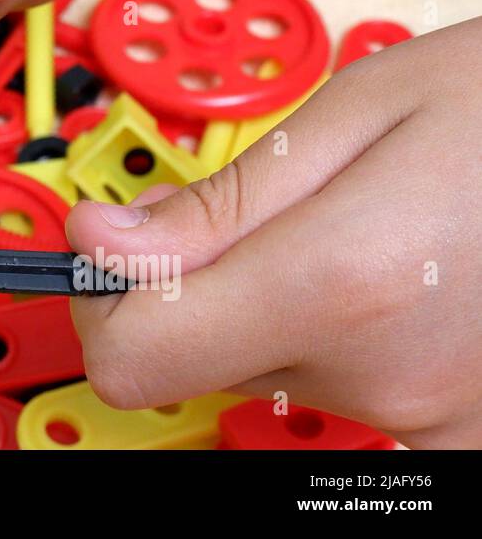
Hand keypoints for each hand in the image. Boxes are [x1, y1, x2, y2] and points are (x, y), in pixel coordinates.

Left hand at [66, 16, 481, 447]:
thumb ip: (218, 202)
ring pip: (276, 376)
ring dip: (284, 313)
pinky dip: (344, 348)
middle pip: (203, 360)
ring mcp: (439, 419)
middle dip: (208, 287)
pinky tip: (392, 291)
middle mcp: (384, 377)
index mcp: (337, 284)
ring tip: (361, 234)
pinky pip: (354, 399)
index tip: (120, 253)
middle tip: (278, 212)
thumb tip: (100, 248)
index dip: (109, 305)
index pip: (137, 361)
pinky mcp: (473, 431)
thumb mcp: (353, 112)